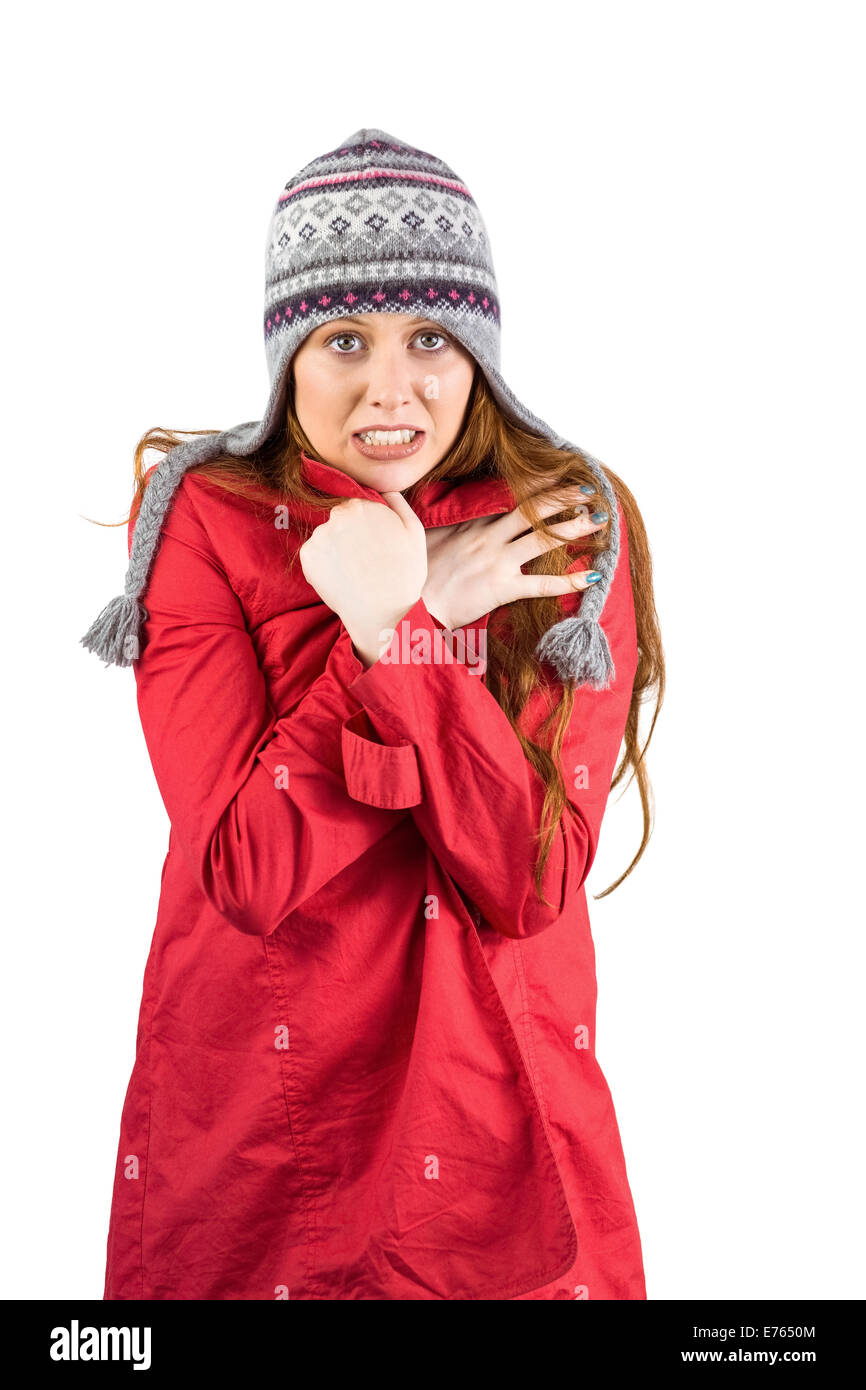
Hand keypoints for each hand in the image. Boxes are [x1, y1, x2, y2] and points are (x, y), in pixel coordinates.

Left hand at [298, 492, 427, 665]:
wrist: (383, 613)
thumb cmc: (404, 573)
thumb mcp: (414, 530)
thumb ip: (397, 502)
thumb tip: (383, 489)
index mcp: (361, 505)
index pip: (355, 506)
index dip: (364, 525)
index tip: (372, 544)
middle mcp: (335, 516)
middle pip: (338, 520)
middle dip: (348, 535)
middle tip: (363, 559)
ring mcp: (319, 537)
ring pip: (325, 537)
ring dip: (335, 549)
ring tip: (353, 571)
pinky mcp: (307, 557)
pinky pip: (314, 555)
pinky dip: (324, 564)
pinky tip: (341, 577)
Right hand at [422, 487, 609, 631]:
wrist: (412, 605)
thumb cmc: (414, 574)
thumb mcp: (417, 534)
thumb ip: (423, 513)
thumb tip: (394, 492)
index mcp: (471, 523)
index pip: (510, 496)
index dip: (537, 483)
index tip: (559, 472)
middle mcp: (489, 537)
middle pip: (533, 510)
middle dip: (564, 498)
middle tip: (590, 489)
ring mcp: (498, 562)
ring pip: (543, 539)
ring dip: (574, 528)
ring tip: (599, 521)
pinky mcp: (503, 588)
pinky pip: (542, 584)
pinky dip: (569, 581)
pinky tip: (592, 577)